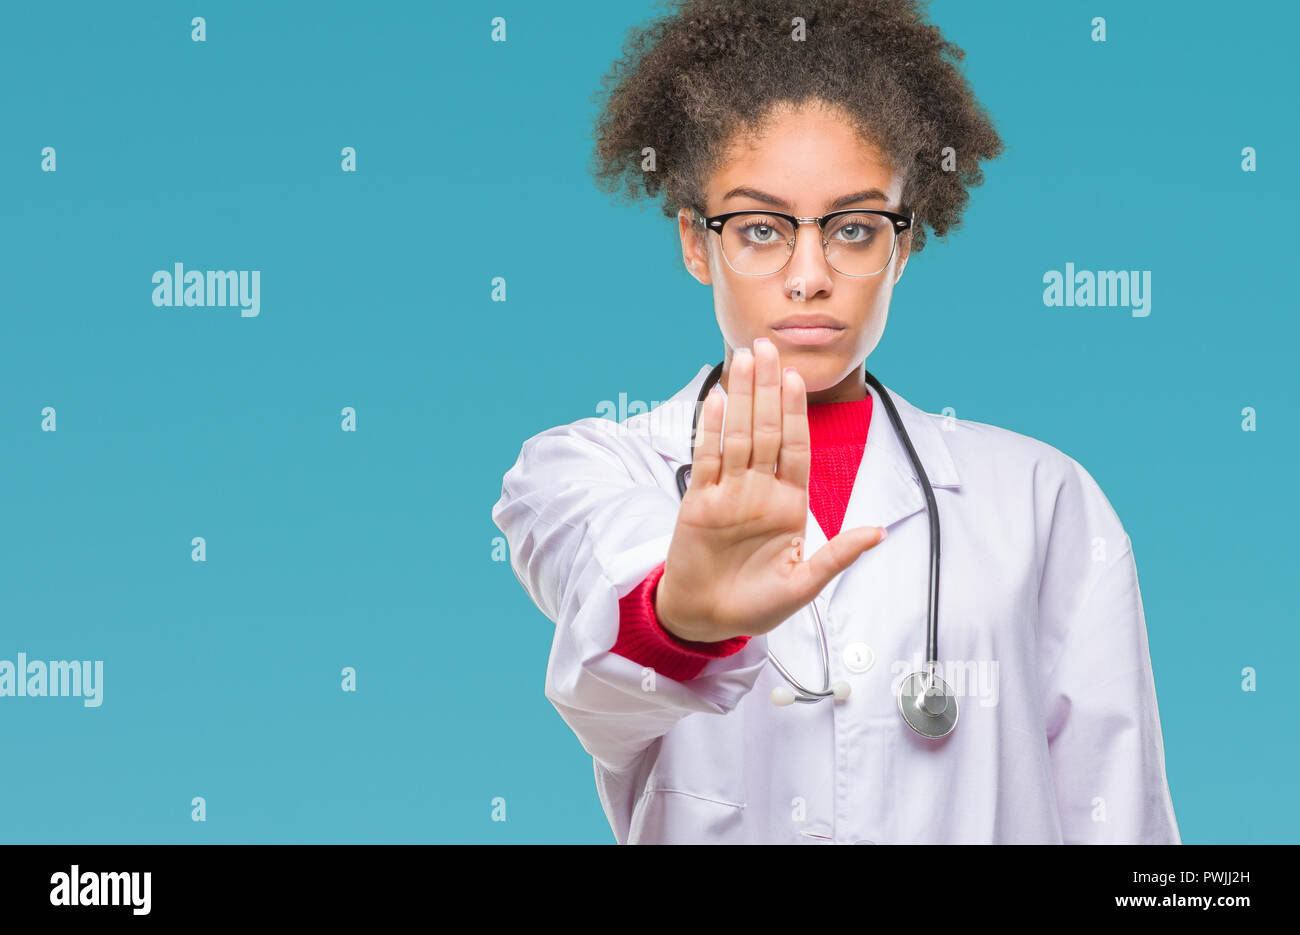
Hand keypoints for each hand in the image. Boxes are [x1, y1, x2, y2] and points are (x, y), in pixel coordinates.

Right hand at [656, 338, 886, 641]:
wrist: (709, 620)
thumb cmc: (757, 604)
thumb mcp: (805, 585)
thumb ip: (837, 556)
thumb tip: (878, 533)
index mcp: (789, 504)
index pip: (795, 447)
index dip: (796, 412)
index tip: (796, 377)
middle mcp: (759, 490)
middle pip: (766, 429)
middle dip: (767, 388)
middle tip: (766, 346)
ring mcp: (728, 493)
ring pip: (737, 435)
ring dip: (741, 397)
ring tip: (741, 358)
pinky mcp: (699, 502)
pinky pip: (707, 459)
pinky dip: (711, 429)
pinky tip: (717, 399)